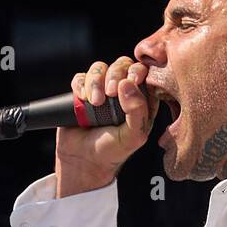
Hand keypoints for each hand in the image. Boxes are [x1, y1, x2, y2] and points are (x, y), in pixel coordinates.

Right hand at [55, 56, 157, 196]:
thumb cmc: (113, 151)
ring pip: (100, 68)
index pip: (144, 74)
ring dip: (96, 81)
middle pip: (122, 65)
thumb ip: (138, 111)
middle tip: (110, 93)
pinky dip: (81, 84)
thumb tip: (126, 83)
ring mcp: (101, 91)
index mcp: (141, 101)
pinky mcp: (82, 92)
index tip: (132, 81)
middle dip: (115, 74)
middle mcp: (122, 93)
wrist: (83, 161)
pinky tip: (82, 98)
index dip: (138, 72)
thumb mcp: (134, 136)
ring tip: (94, 102)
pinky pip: (81, 77)